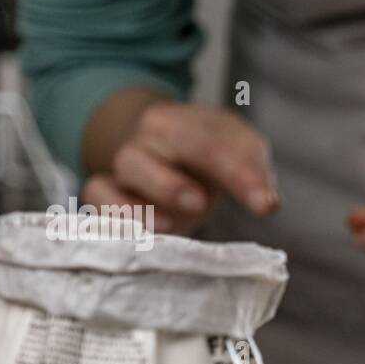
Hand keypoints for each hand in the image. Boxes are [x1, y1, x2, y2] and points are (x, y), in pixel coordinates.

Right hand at [83, 100, 279, 234]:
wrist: (171, 150)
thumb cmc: (211, 152)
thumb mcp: (241, 150)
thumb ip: (254, 174)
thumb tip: (269, 203)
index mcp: (176, 123)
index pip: (204, 144)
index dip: (235, 175)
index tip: (265, 205)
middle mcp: (141, 142)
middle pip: (140, 158)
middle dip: (167, 184)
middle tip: (197, 203)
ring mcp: (119, 171)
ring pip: (109, 183)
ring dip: (136, 208)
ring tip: (166, 227)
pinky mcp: (104, 197)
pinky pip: (96, 203)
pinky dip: (111, 220)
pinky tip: (140, 240)